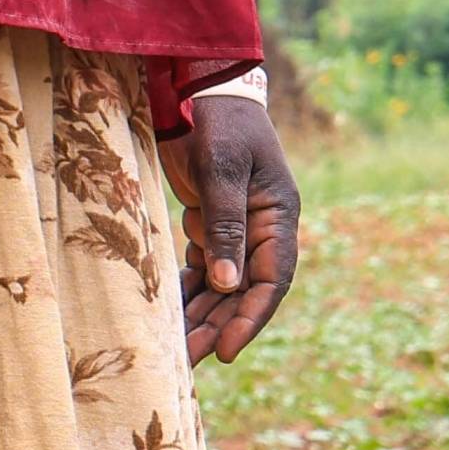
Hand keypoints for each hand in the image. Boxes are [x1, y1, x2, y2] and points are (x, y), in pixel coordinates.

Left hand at [172, 80, 299, 366]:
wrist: (200, 89)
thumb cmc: (220, 124)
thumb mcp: (223, 172)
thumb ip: (226, 226)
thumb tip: (226, 284)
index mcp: (279, 218)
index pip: (271, 281)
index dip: (250, 319)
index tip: (228, 351)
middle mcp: (262, 229)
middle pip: (244, 291)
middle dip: (219, 326)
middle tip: (191, 359)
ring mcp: (236, 228)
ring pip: (222, 284)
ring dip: (202, 314)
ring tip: (178, 349)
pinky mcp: (209, 223)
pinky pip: (202, 267)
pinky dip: (187, 290)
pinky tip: (170, 314)